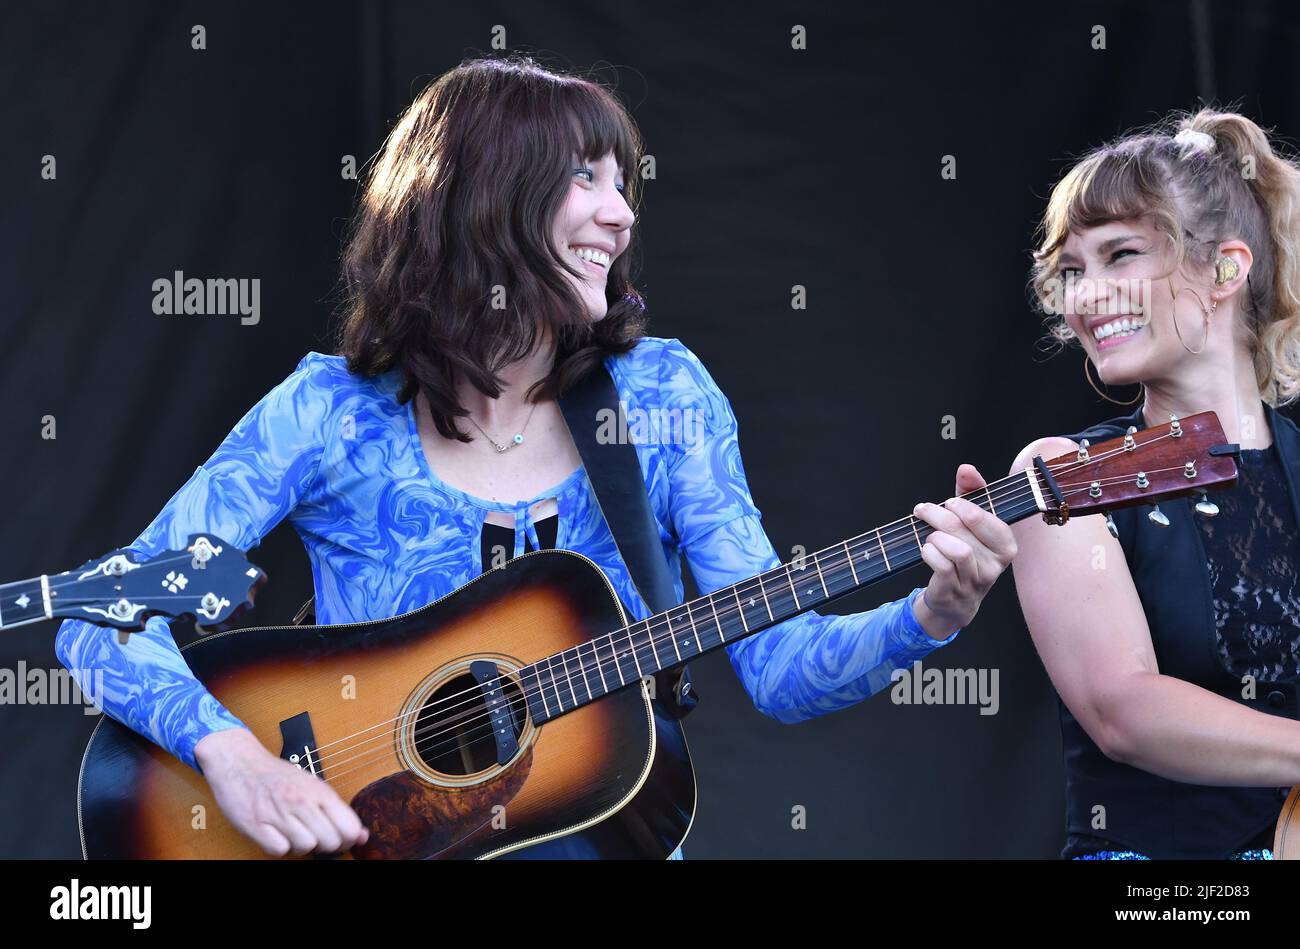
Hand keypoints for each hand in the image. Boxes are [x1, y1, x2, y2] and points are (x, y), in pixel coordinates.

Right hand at [194, 726, 369, 856]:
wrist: (239, 762)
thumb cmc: (278, 776)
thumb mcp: (312, 784)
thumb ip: (335, 809)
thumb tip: (361, 834)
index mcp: (318, 790)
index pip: (348, 826)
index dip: (349, 838)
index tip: (343, 838)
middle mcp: (300, 801)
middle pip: (330, 840)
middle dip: (327, 844)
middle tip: (316, 836)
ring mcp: (277, 813)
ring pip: (306, 847)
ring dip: (301, 845)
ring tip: (294, 832)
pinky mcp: (255, 824)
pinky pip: (278, 850)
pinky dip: (279, 846)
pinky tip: (277, 834)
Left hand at [910, 463, 1018, 639]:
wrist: (955, 600)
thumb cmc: (964, 553)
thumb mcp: (970, 522)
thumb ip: (971, 493)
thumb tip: (966, 469)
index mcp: (1005, 545)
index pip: (988, 519)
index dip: (966, 506)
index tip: (951, 502)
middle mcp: (996, 564)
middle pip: (965, 529)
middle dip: (940, 515)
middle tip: (924, 510)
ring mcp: (976, 580)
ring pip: (957, 549)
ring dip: (935, 536)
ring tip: (929, 536)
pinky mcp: (955, 591)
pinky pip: (942, 566)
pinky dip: (929, 553)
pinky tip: (927, 550)